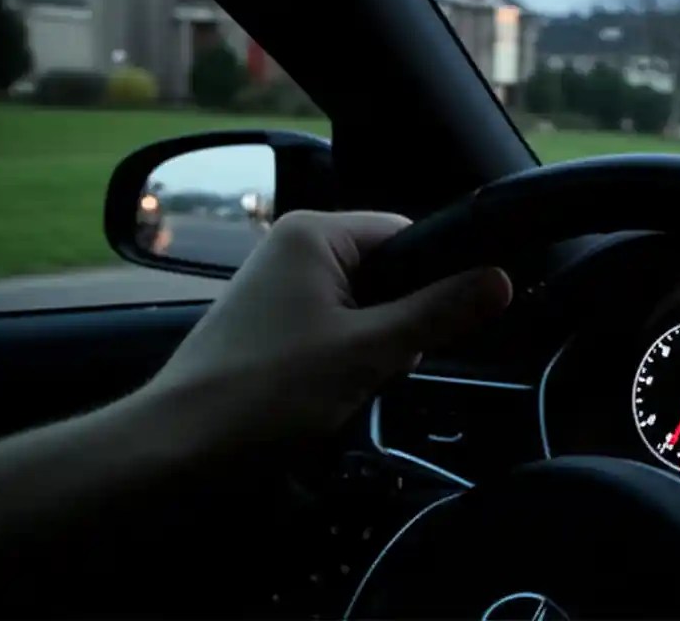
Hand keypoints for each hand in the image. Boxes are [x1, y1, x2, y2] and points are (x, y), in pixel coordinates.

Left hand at [138, 211, 511, 454]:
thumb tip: (501, 279)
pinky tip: (327, 391)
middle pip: (388, 273)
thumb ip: (439, 313)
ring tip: (347, 382)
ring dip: (372, 347)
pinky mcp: (269, 323)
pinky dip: (343, 359)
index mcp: (315, 232)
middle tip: (382, 364)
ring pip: (363, 308)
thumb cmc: (267, 390)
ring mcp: (277, 285)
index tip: (446, 326)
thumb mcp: (369, 352)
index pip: (408, 234)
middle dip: (399, 323)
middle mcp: (293, 246)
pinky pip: (332, 329)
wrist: (179, 447)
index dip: (437, 280)